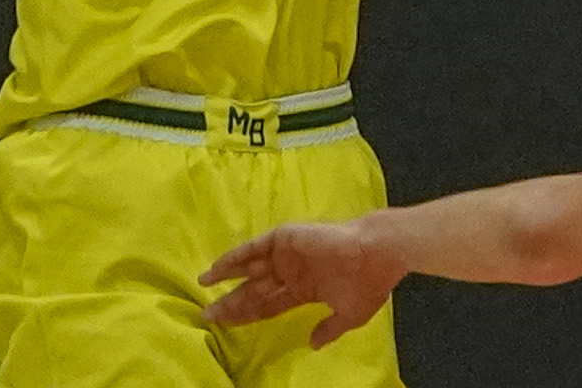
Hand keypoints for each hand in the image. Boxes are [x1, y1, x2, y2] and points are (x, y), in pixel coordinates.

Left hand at [201, 218, 402, 349]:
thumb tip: (313, 343)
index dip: (248, 315)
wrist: (377, 254)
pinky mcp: (286, 238)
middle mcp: (293, 272)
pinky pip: (254, 248)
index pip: (269, 305)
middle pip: (254, 290)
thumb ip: (329, 329)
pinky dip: (236, 256)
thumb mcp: (349, 316)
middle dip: (232, 302)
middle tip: (207, 314)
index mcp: (306, 289)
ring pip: (250, 268)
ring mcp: (288, 254)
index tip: (226, 326)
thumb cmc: (368, 283)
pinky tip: (218, 267)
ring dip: (227, 275)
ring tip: (203, 285)